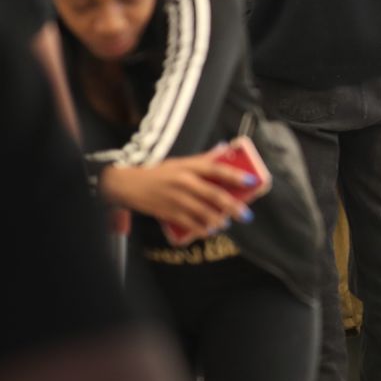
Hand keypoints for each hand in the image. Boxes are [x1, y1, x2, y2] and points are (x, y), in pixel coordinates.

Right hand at [99, 154, 257, 238]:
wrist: (128, 184)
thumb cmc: (159, 172)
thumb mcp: (181, 162)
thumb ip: (203, 159)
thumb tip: (224, 149)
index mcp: (189, 166)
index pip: (216, 169)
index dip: (235, 175)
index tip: (251, 181)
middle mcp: (184, 182)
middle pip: (213, 195)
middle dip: (232, 206)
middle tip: (245, 214)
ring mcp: (176, 198)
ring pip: (202, 212)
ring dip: (217, 220)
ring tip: (226, 223)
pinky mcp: (167, 212)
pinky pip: (188, 223)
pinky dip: (200, 228)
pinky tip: (209, 231)